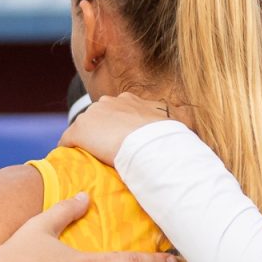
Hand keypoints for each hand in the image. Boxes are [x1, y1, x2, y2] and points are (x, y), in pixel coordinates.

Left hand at [60, 92, 179, 165]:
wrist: (148, 144)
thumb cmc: (164, 135)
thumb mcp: (178, 119)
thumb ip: (180, 116)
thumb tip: (194, 118)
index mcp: (128, 100)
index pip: (117, 112)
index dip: (118, 127)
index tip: (122, 141)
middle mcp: (108, 102)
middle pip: (98, 118)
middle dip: (101, 132)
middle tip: (108, 151)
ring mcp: (91, 116)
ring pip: (84, 129)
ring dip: (86, 142)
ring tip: (91, 159)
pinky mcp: (78, 131)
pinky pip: (67, 141)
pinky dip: (68, 150)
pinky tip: (72, 161)